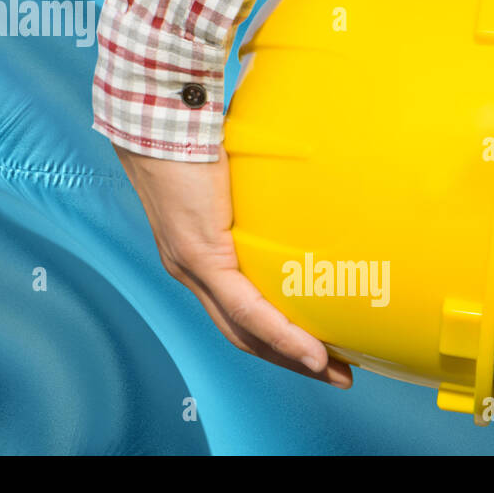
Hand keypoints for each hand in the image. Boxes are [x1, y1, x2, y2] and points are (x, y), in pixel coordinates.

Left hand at [114, 143, 351, 388]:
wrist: (160, 120)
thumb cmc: (192, 136)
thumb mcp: (231, 175)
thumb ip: (256, 189)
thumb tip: (299, 174)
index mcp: (196, 255)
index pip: (235, 312)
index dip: (273, 337)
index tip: (313, 349)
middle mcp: (190, 271)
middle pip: (241, 333)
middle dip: (288, 359)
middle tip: (334, 372)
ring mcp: (192, 266)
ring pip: (244, 331)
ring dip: (291, 358)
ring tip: (332, 371)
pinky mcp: (200, 255)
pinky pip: (245, 307)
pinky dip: (280, 334)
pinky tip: (312, 352)